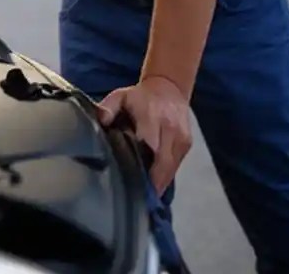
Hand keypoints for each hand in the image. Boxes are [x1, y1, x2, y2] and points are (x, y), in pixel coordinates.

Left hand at [98, 76, 192, 194]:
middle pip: (163, 165)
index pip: (150, 148)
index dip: (141, 169)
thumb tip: (101, 120)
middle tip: (136, 200)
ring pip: (171, 170)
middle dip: (151, 184)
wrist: (169, 88)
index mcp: (153, 117)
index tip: (129, 185)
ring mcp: (182, 139)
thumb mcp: (120, 96)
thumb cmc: (140, 96)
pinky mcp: (187, 145)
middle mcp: (171, 130)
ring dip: (158, 184)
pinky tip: (152, 186)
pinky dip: (165, 177)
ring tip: (143, 197)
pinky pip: (176, 167)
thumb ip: (108, 107)